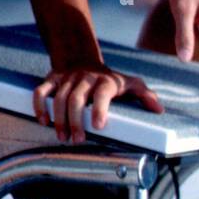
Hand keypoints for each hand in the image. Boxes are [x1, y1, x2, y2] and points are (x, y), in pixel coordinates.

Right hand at [33, 65, 163, 141]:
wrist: (82, 58)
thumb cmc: (110, 79)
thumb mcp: (130, 83)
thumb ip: (145, 95)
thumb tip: (159, 110)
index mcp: (105, 81)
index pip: (102, 94)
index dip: (100, 109)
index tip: (98, 126)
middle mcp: (85, 78)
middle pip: (76, 99)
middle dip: (75, 121)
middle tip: (77, 140)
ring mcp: (67, 78)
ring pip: (59, 98)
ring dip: (59, 119)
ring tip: (63, 137)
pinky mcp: (52, 78)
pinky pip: (41, 91)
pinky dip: (40, 105)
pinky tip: (43, 121)